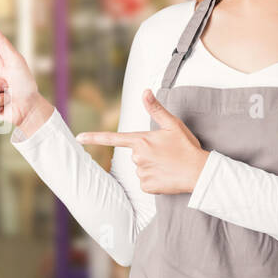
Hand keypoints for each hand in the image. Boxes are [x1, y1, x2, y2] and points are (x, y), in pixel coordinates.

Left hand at [76, 89, 209, 194]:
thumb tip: (145, 91)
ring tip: (168, 165)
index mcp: (141, 140)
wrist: (199, 172)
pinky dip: (154, 180)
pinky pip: (145, 182)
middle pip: (135, 154)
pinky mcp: (146, 186)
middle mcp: (137, 156)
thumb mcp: (173, 125)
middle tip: (166, 154)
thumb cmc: (187, 147)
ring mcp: (140, 172)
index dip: (94, 137)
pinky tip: (166, 176)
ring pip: (140, 168)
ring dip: (151, 167)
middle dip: (147, 154)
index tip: (78, 137)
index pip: (112, 138)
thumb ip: (155, 109)